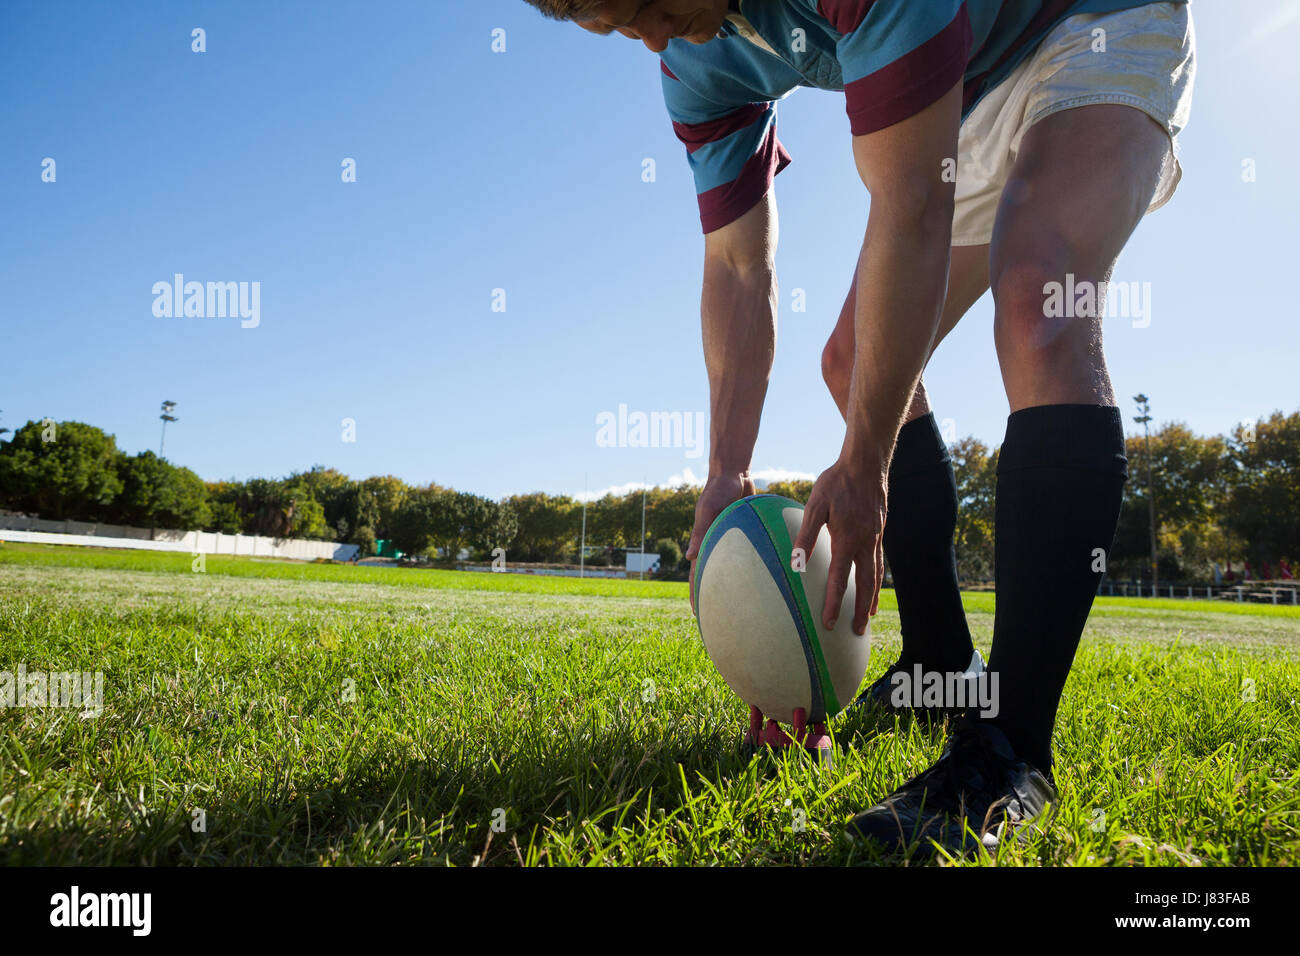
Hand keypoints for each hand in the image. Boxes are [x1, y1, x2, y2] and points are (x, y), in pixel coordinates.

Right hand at [685, 471, 756, 612]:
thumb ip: (700, 532)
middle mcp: (717, 544)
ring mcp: (732, 539)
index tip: (698, 612)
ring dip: (741, 582)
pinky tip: (775, 573)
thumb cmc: (717, 489)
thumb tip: (689, 557)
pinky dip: (759, 562)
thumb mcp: (707, 509)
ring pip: (736, 566)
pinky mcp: (746, 532)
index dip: (696, 593)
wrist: (733, 472)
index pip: (697, 573)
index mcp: (704, 542)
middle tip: (725, 614)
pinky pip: (752, 552)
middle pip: (717, 574)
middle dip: (718, 594)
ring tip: (751, 602)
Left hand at [792, 457, 885, 634]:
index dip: (833, 603)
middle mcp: (865, 542)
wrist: (866, 463)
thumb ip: (806, 535)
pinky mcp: (880, 530)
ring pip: (875, 574)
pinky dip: (876, 577)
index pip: (839, 579)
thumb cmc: (836, 482)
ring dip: (872, 597)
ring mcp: (875, 537)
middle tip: (857, 632)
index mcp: (846, 539)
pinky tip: (872, 583)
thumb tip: (796, 562)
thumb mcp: (815, 505)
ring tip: (870, 615)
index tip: (828, 623)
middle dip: (860, 610)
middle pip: (864, 584)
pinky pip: (879, 560)